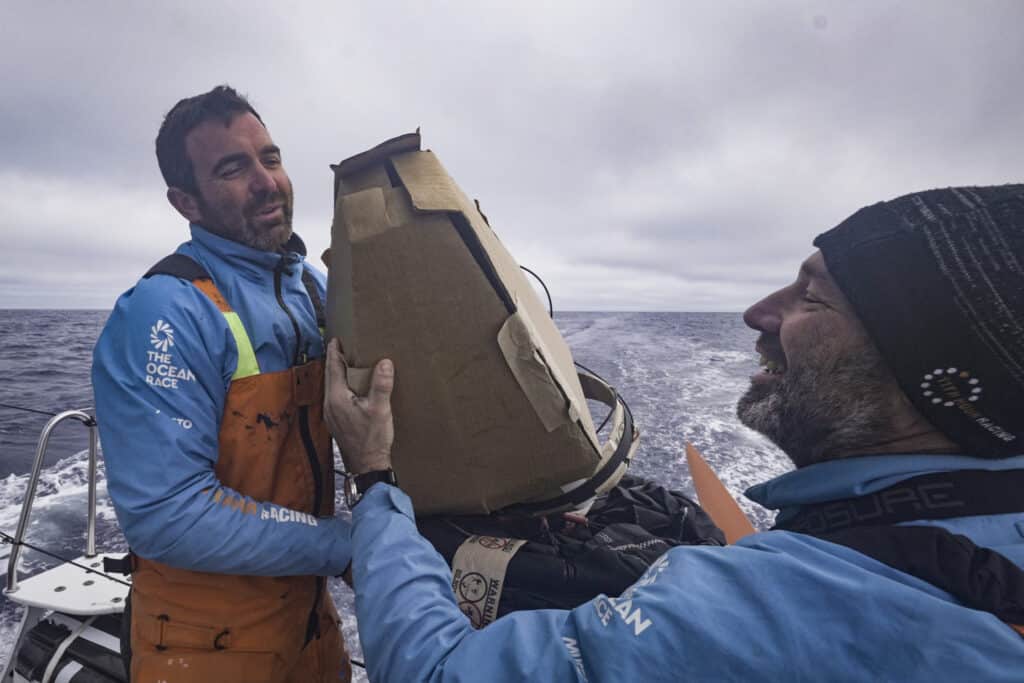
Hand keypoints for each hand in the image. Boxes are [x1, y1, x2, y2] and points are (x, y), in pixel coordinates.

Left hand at [324, 338, 394, 474]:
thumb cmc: (372, 439)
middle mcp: (330, 405)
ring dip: (337, 373)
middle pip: (330, 376)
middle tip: (340, 346)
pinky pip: (335, 396)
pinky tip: (350, 386)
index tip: (336, 339)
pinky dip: (340, 385)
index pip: (333, 368)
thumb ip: (381, 384)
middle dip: (334, 360)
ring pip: (331, 386)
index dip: (334, 352)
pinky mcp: (336, 421)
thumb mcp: (380, 409)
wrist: (367, 465)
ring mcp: (331, 415)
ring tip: (346, 362)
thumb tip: (384, 362)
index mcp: (337, 398)